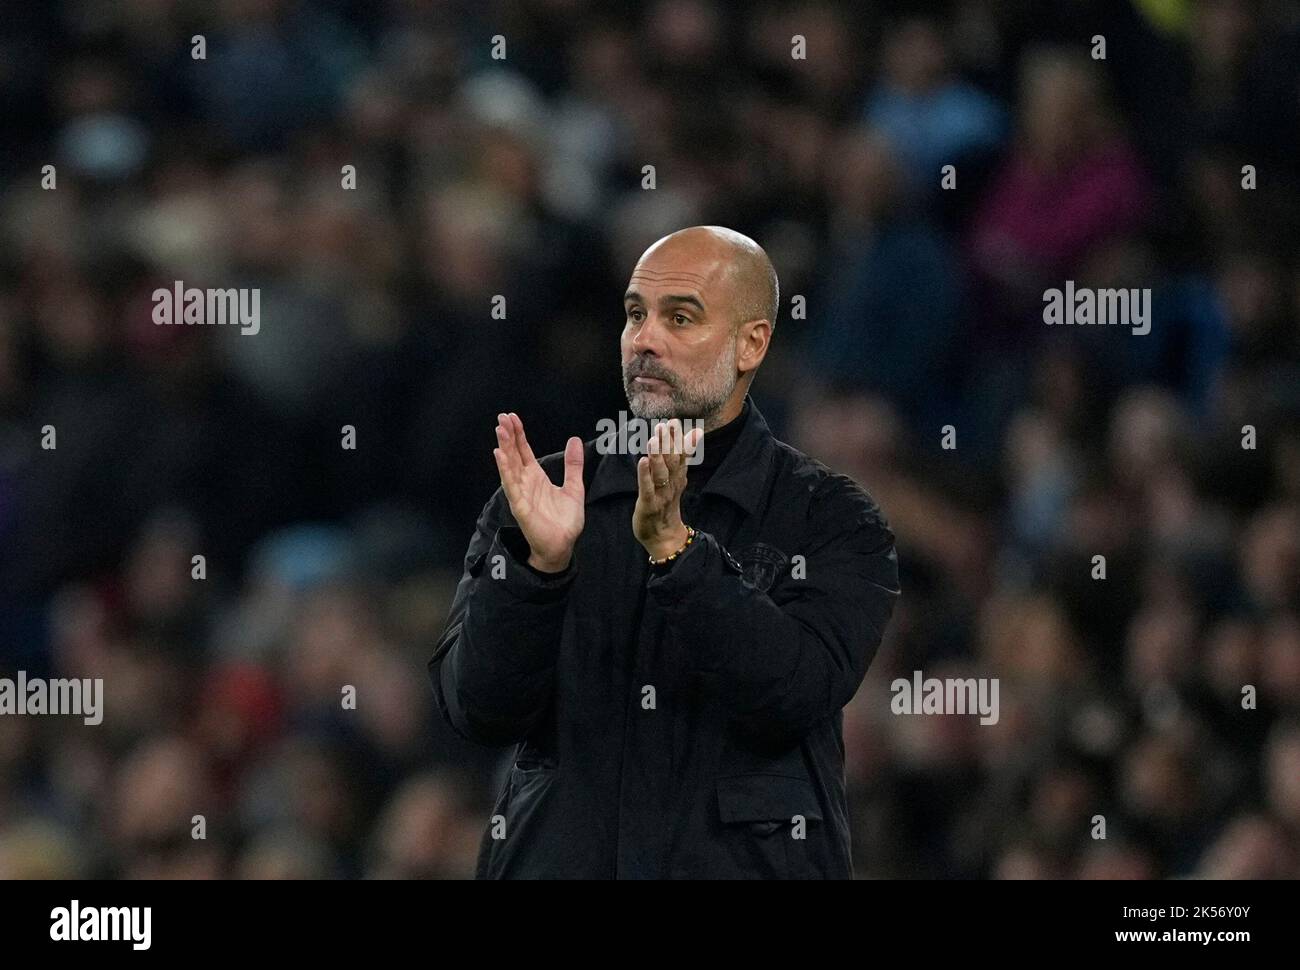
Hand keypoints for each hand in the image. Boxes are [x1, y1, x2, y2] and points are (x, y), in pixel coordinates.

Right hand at [493, 412, 584, 571]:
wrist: (563, 544)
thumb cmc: (564, 520)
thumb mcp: (573, 487)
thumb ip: (573, 465)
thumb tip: (575, 440)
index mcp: (536, 477)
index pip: (524, 451)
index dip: (518, 434)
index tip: (512, 417)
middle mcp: (525, 483)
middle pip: (514, 454)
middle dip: (508, 436)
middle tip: (502, 417)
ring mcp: (521, 494)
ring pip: (509, 466)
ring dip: (504, 448)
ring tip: (500, 429)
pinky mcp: (520, 506)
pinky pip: (511, 485)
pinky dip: (505, 470)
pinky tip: (500, 455)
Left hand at [633, 420, 703, 559]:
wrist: (665, 538)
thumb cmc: (667, 504)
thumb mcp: (677, 478)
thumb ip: (683, 455)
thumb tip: (695, 432)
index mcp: (678, 477)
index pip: (680, 455)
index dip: (678, 438)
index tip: (674, 421)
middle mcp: (672, 484)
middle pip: (672, 461)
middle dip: (668, 443)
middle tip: (664, 424)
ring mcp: (661, 495)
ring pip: (661, 474)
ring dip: (658, 456)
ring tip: (654, 440)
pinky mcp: (649, 506)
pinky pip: (648, 489)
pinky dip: (645, 475)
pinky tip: (643, 461)